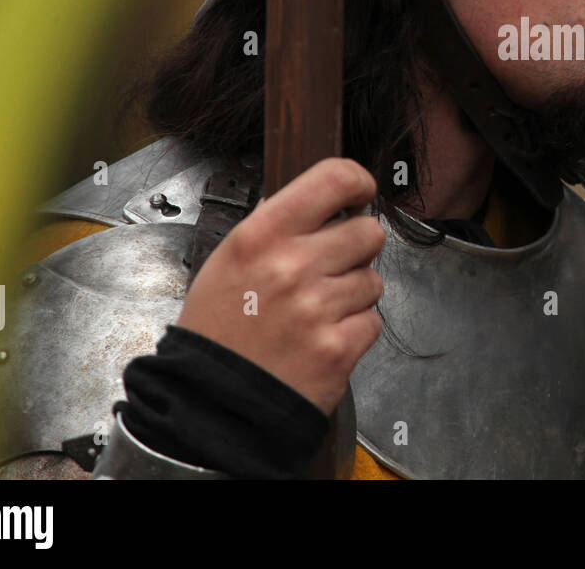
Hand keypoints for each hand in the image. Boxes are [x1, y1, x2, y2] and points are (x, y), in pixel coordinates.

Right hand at [176, 157, 384, 415]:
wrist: (210, 404)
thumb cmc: (218, 333)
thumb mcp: (227, 262)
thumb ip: (270, 227)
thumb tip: (310, 200)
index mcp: (262, 236)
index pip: (334, 179)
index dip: (358, 182)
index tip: (360, 192)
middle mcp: (292, 267)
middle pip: (368, 231)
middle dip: (357, 248)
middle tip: (332, 267)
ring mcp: (318, 308)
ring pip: (374, 280)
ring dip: (354, 294)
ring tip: (317, 311)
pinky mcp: (339, 347)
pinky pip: (372, 321)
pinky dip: (354, 330)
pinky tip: (322, 337)